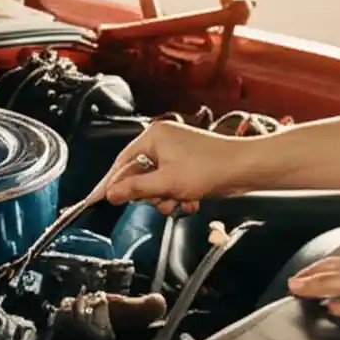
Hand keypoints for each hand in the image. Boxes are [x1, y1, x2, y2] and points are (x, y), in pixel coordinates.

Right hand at [102, 119, 243, 214]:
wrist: (245, 167)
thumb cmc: (211, 167)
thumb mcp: (167, 183)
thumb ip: (135, 189)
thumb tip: (112, 193)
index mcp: (153, 137)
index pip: (122, 163)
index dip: (110, 184)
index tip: (95, 199)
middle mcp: (162, 140)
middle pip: (139, 175)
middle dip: (150, 194)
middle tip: (161, 201)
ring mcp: (175, 151)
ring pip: (156, 182)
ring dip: (165, 197)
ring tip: (179, 202)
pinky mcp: (187, 163)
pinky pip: (170, 182)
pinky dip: (177, 194)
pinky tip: (190, 200)